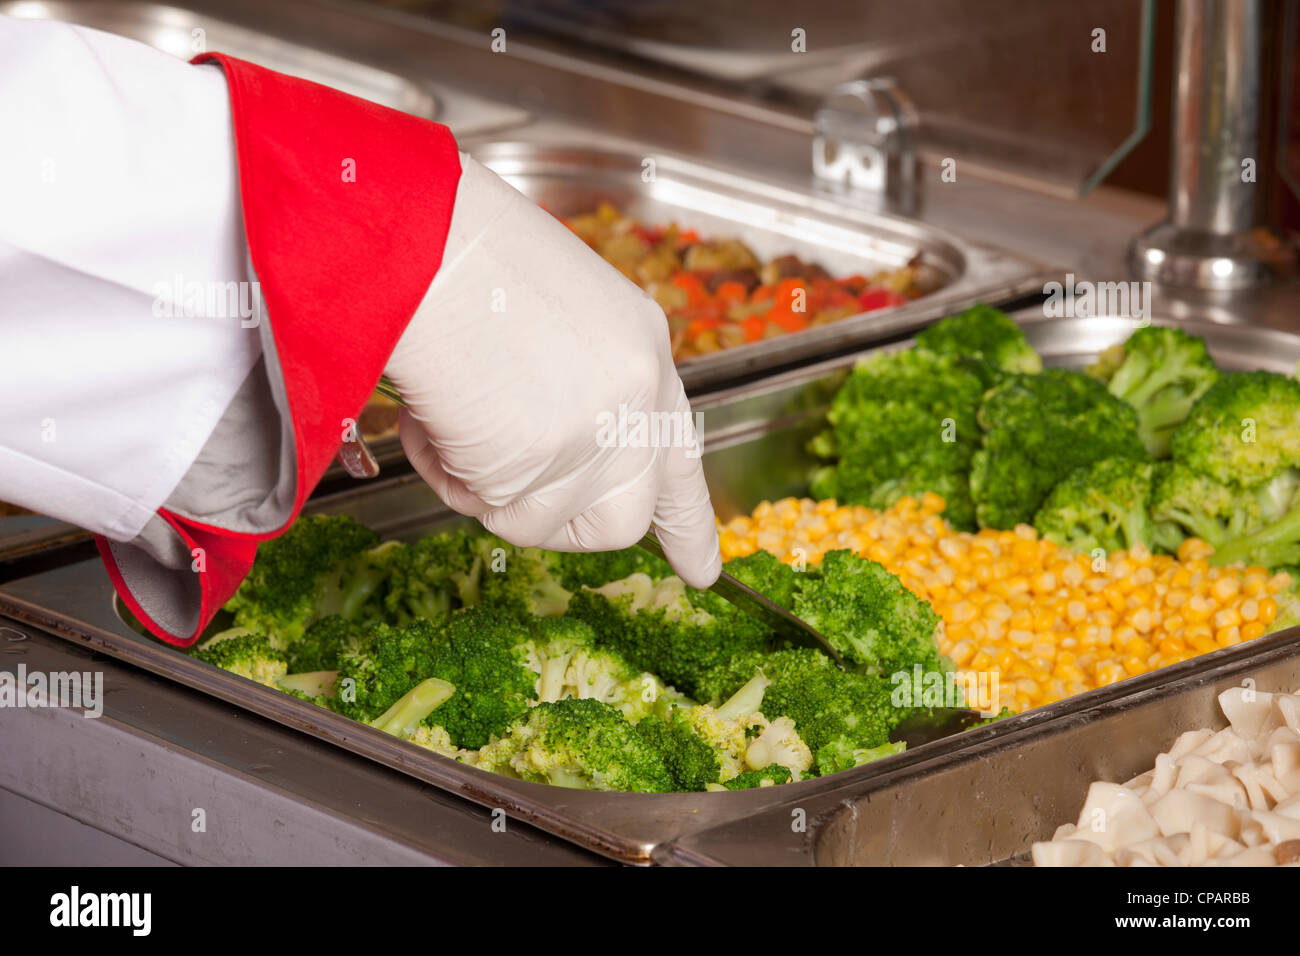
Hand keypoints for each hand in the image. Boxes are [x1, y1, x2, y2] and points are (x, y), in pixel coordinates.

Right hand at [385, 155, 720, 587]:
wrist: (424, 237)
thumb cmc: (458, 253)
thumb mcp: (547, 315)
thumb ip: (569, 385)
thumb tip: (540, 445)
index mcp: (640, 346)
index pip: (678, 454)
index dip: (687, 522)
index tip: (702, 571)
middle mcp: (640, 394)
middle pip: (623, 518)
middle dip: (561, 524)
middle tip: (505, 493)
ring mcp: (604, 433)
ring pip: (544, 522)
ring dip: (487, 488)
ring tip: (452, 417)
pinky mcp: (553, 462)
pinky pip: (492, 508)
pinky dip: (451, 477)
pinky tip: (437, 419)